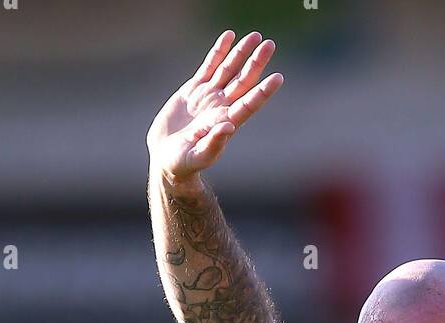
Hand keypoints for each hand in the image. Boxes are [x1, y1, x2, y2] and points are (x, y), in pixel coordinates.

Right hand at [147, 30, 282, 190]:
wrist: (167, 158)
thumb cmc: (184, 164)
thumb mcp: (198, 156)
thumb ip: (213, 144)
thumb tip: (229, 127)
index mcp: (226, 123)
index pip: (249, 104)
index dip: (263, 91)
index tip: (278, 78)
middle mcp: (222, 107)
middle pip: (243, 81)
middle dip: (256, 63)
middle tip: (270, 44)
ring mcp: (209, 96)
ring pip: (229, 70)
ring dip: (241, 53)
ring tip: (256, 36)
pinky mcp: (194, 90)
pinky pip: (209, 66)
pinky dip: (219, 51)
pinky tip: (229, 36)